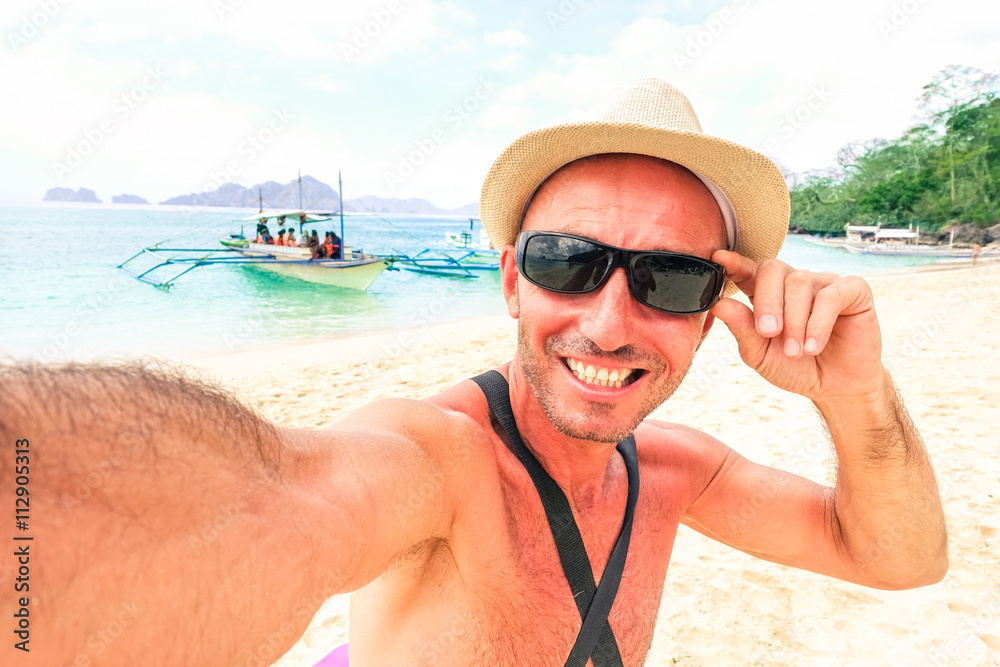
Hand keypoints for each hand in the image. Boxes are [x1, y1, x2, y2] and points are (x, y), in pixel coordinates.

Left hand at [709, 251, 884, 400]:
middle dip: (767, 302)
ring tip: (796, 352)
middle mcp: (795, 282)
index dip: (735, 263)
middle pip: (772, 269)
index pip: (748, 271)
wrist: (835, 387)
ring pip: (801, 283)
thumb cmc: (795, 367)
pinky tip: (813, 346)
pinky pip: (832, 295)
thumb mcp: (761, 354)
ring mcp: (824, 283)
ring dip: (795, 321)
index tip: (719, 258)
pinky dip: (819, 322)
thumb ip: (741, 329)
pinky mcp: (853, 290)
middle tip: (769, 332)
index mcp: (768, 293)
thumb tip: (719, 305)